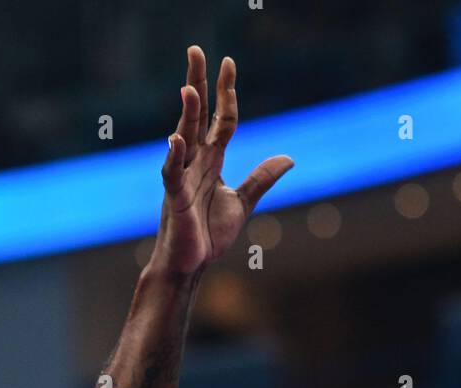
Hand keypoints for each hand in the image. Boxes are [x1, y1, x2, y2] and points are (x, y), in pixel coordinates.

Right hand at [150, 46, 292, 277]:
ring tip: (190, 89)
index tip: (229, 64)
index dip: (226, 94)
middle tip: (196, 50)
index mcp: (212, 160)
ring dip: (187, 114)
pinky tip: (176, 138)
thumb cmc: (210, 234)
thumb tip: (289, 158)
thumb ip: (262, 179)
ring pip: (184, 138)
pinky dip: (173, 156)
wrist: (193, 263)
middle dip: (198, 84)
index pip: (221, 120)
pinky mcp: (174, 197)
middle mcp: (195, 161)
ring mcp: (182, 176)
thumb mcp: (242, 202)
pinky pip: (171, 173)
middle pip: (197, 116)